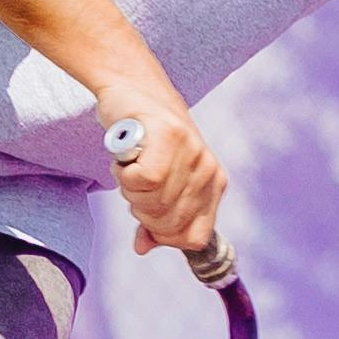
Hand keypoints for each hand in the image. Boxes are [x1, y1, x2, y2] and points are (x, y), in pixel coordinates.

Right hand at [100, 94, 227, 259]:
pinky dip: (124, 174)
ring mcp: (192, 152)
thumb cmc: (147, 143)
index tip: (148, 215)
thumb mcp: (159, 185)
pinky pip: (141, 181)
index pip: (194, 238)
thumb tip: (143, 247)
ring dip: (130, 190)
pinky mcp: (169, 137)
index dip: (165, 236)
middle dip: (142, 212)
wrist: (136, 91)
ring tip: (133, 165)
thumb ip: (156, 218)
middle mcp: (208, 170)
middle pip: (168, 224)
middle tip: (136, 184)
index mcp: (214, 185)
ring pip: (153, 203)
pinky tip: (128, 157)